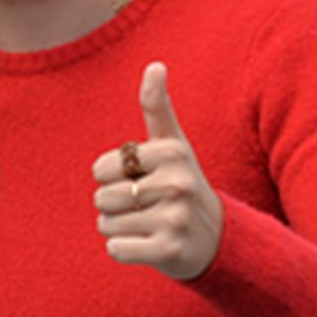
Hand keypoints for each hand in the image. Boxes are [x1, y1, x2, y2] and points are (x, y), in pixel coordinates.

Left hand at [90, 62, 222, 280]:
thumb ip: (158, 107)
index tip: (141, 179)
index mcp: (172, 153)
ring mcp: (175, 219)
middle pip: (101, 198)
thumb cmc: (182, 183)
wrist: (217, 239)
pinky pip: (115, 249)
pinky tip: (148, 244)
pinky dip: (123, 250)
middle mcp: (176, 184)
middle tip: (146, 206)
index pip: (100, 168)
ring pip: (106, 225)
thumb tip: (155, 65)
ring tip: (148, 224)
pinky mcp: (169, 251)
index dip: (111, 177)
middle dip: (114, 205)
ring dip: (118, 228)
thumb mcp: (173, 144)